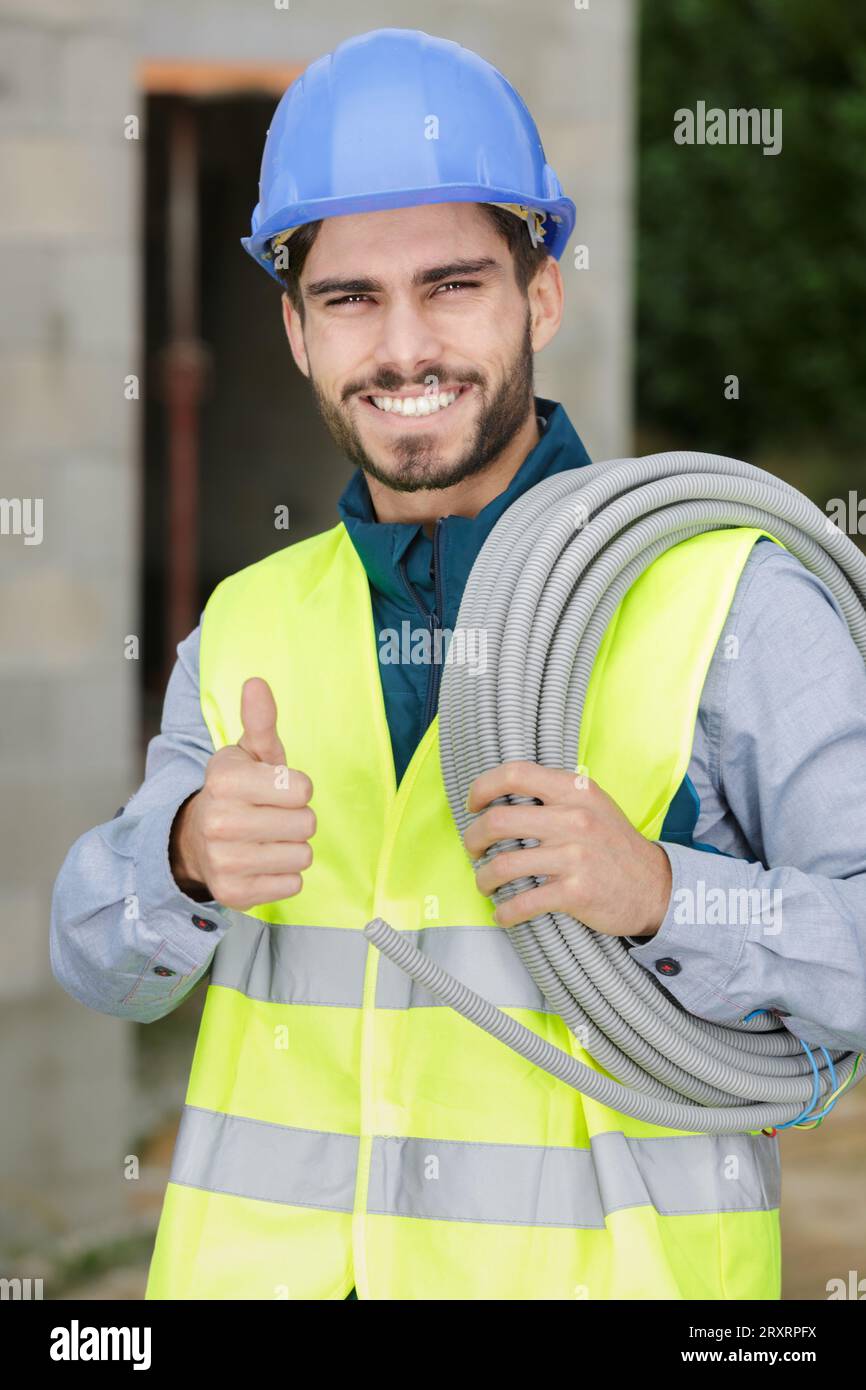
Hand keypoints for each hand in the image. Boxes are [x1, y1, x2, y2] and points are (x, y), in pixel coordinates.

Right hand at [169, 677, 315, 909]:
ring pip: (302, 856)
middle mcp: (219, 820)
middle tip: (272, 816)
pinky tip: (262, 863)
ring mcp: (224, 861)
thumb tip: (257, 682)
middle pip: (307, 824)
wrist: (197, 840)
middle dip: (297, 819)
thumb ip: (260, 721)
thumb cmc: (238, 791)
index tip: (275, 789)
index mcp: (225, 779)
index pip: (303, 790)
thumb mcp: (250, 754)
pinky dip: (284, 875)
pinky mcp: (234, 893)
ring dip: (293, 848)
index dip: (296, 788)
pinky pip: (293, 885)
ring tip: (268, 839)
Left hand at [463, 760, 671, 935]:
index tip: (474, 805)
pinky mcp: (576, 892)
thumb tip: (502, 799)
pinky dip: (505, 911)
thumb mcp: (592, 805)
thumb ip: (554, 796)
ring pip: (503, 865)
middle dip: (473, 839)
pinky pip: (523, 902)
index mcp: (574, 791)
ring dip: (484, 878)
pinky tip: (503, 913)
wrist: (655, 887)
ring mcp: (575, 856)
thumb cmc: (614, 846)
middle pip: (498, 820)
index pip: (515, 773)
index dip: (483, 787)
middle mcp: (574, 819)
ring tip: (486, 883)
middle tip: (473, 850)